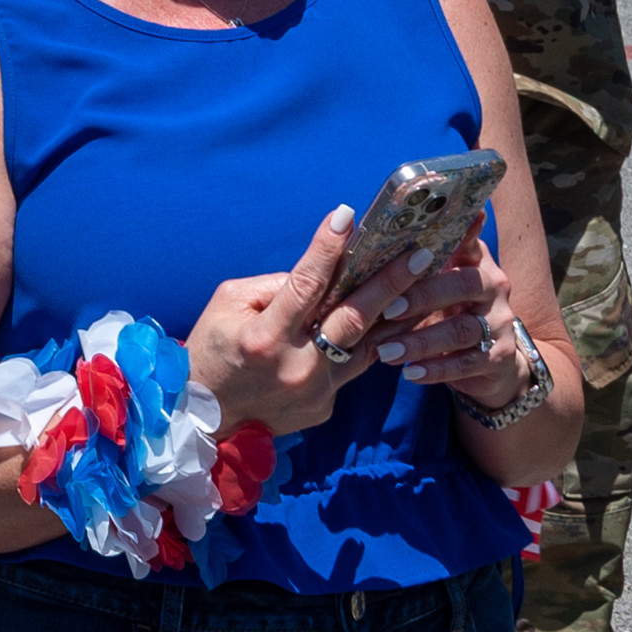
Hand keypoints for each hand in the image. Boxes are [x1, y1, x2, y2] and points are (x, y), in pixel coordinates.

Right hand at [184, 202, 445, 436]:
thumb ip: (273, 287)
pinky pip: (351, 368)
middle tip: (422, 255)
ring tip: (426, 286)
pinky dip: (368, 343)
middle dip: (390, 282)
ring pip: (367, 346)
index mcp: (264, 336)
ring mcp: (315, 391)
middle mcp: (296, 366)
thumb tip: (319, 274)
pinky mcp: (325, 406)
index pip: (303, 285)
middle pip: (353, 318)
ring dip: (398, 314)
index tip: (346, 216)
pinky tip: (391, 322)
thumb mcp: (226, 306)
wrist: (205, 416)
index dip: (326, 249)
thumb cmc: (213, 349)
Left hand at [367, 237, 527, 396]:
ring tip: (385, 351)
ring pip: (460, 330)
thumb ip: (414, 266)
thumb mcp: (438, 284)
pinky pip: (465, 363)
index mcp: (476, 262)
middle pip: (462, 285)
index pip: (468, 241)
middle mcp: (494, 287)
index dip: (460, 229)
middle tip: (387, 308)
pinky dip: (435, 369)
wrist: (490, 362)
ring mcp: (500, 323)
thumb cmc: (449, 311)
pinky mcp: (500, 357)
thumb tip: (360, 238)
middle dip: (421, 296)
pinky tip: (410, 373)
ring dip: (420, 341)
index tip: (446, 215)